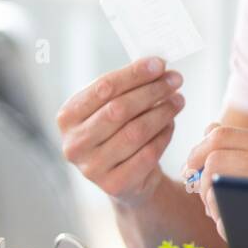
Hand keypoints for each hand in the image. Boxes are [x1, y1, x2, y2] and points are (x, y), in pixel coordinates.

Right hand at [57, 57, 184, 205]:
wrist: (126, 179)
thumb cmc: (118, 134)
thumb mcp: (112, 109)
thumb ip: (128, 88)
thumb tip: (158, 65)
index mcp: (67, 117)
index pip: (103, 88)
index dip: (134, 74)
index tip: (160, 64)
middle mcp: (74, 143)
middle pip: (119, 109)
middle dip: (152, 91)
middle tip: (176, 80)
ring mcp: (91, 167)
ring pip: (136, 131)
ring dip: (163, 112)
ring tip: (179, 100)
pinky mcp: (114, 184)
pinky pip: (148, 153)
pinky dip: (164, 135)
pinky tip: (171, 124)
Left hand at [183, 122, 247, 238]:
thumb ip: (246, 145)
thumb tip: (207, 130)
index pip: (219, 135)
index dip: (197, 151)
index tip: (193, 169)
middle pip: (213, 159)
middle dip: (199, 179)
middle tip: (203, 194)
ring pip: (214, 185)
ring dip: (209, 202)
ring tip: (223, 212)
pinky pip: (224, 213)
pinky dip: (220, 221)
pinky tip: (233, 225)